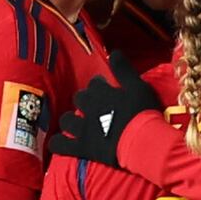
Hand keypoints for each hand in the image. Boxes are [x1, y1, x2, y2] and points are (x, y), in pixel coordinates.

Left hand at [52, 50, 163, 166]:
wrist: (142, 140)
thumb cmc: (143, 112)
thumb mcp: (138, 85)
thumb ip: (124, 69)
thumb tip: (114, 52)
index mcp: (102, 92)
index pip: (95, 83)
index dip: (100, 85)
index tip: (106, 88)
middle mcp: (89, 108)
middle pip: (79, 98)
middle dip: (84, 100)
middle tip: (93, 106)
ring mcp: (84, 128)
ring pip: (67, 120)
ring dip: (70, 120)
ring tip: (76, 123)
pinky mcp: (82, 147)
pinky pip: (61, 145)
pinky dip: (58, 143)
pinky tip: (58, 143)